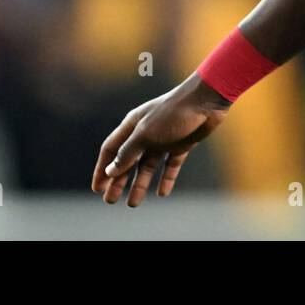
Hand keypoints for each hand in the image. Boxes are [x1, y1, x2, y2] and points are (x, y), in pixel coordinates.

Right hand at [91, 72, 230, 206]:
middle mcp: (146, 133)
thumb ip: (127, 153)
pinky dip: (166, 178)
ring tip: (132, 203)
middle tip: (110, 201)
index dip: (102, 169)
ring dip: (140, 184)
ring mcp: (164, 139)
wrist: (206, 101)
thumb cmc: (173, 113)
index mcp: (132, 126)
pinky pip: (171, 165)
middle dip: (118, 181)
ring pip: (147, 166)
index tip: (97, 189)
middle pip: (127, 161)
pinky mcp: (182, 144)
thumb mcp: (145, 134)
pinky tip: (162, 193)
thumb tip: (110, 170)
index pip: (111, 149)